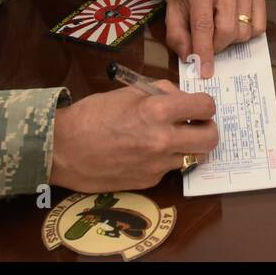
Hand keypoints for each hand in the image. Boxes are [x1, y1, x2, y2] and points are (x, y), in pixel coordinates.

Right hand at [49, 82, 217, 191]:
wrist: (64, 149)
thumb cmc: (92, 115)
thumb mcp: (128, 92)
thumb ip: (160, 92)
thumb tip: (180, 97)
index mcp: (157, 111)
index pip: (205, 106)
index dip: (204, 104)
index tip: (198, 105)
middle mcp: (163, 140)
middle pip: (211, 138)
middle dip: (208, 128)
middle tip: (196, 124)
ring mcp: (157, 165)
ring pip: (193, 156)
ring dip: (188, 146)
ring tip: (170, 138)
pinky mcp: (149, 182)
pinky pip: (169, 168)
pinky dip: (165, 159)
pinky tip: (145, 152)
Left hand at [166, 0, 266, 77]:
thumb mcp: (174, 10)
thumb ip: (177, 35)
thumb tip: (190, 58)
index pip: (203, 25)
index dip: (204, 51)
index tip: (205, 72)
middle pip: (227, 30)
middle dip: (218, 46)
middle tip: (210, 45)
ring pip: (244, 31)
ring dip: (232, 40)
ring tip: (221, 29)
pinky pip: (259, 27)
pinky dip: (248, 33)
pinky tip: (236, 24)